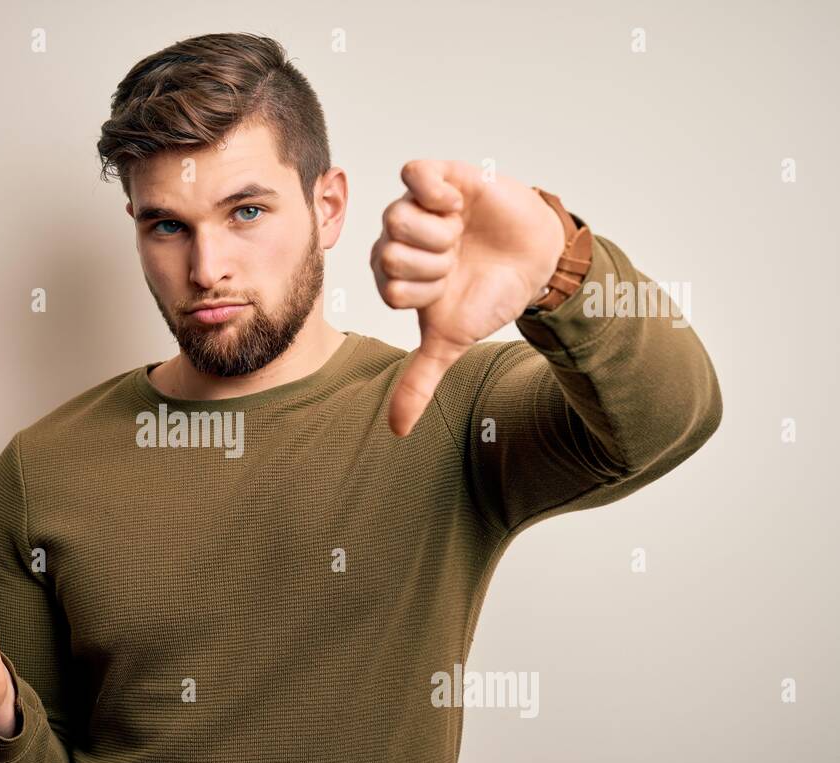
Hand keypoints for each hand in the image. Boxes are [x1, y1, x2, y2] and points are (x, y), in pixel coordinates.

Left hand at [370, 159, 565, 435]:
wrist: (536, 261)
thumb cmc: (487, 296)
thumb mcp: (451, 340)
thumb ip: (419, 379)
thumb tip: (396, 430)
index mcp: (393, 275)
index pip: (387, 286)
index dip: (426, 291)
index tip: (449, 287)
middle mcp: (399, 240)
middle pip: (388, 252)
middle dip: (433, 266)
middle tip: (457, 260)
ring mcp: (418, 208)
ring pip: (397, 218)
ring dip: (438, 236)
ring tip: (461, 234)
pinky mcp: (441, 177)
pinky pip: (414, 173)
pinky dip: (432, 190)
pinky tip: (455, 204)